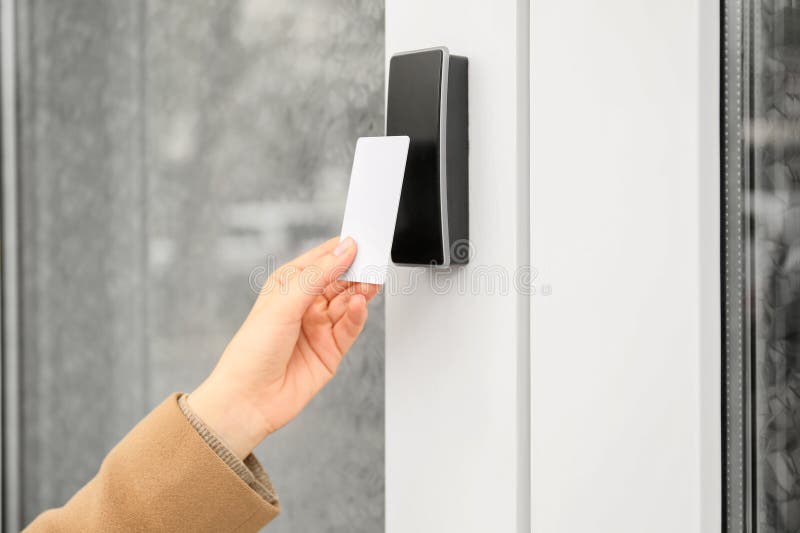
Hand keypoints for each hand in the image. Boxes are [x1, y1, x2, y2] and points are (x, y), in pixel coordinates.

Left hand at [188, 237, 378, 457]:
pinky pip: (351, 326)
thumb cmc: (251, 351)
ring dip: (360, 291)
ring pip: (349, 302)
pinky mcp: (331, 350)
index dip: (340, 250)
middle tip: (374, 261)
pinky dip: (358, 315)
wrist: (248, 400)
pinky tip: (361, 305)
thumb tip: (343, 251)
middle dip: (356, 270)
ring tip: (371, 283)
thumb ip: (318, 275)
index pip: (321, 260)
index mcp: (288, 286)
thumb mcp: (284, 303)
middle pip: (339, 280)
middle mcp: (305, 305)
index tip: (360, 240)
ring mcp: (319, 327)